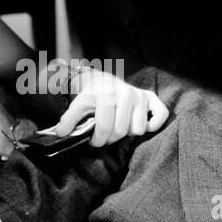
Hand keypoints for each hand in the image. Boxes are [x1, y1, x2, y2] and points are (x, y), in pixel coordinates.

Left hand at [55, 69, 169, 146]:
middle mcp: (124, 92)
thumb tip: (61, 133)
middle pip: (120, 131)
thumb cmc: (91, 97)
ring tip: (119, 125)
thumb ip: (69, 120)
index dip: (97, 139)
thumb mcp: (78, 106)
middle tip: (105, 134)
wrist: (102, 81)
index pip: (104, 127)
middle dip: (110, 138)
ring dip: (127, 132)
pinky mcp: (151, 97)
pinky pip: (160, 116)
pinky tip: (138, 123)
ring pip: (138, 129)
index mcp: (105, 94)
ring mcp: (139, 95)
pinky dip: (151, 124)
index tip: (93, 140)